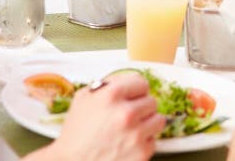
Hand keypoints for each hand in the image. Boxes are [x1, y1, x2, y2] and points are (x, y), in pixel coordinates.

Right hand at [30, 74, 164, 160]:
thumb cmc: (76, 133)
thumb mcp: (84, 98)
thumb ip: (108, 84)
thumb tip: (127, 80)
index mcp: (112, 94)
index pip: (141, 82)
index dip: (135, 91)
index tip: (131, 97)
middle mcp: (126, 113)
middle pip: (151, 101)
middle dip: (140, 108)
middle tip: (127, 117)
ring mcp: (136, 134)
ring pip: (158, 120)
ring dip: (147, 124)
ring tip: (130, 130)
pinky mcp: (142, 153)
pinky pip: (153, 141)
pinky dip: (143, 143)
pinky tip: (127, 145)